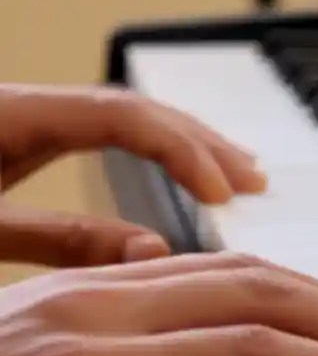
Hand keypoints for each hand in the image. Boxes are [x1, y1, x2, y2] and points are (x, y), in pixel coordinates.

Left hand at [0, 84, 267, 265]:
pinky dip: (148, 149)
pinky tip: (176, 168)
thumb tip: (154, 251)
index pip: (122, 116)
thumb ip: (61, 241)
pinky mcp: (17, 135)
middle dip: (200, 145)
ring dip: (184, 143)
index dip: (183, 152)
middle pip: (134, 110)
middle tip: (254, 183)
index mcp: (10, 113)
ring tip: (235, 174)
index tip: (223, 196)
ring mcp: (24, 116)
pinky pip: (100, 131)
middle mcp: (24, 104)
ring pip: (122, 117)